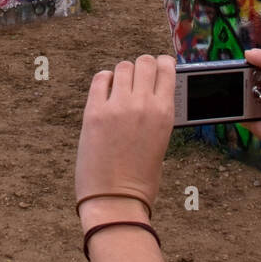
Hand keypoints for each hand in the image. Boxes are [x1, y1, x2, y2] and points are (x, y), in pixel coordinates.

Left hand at [75, 56, 175, 225]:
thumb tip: (150, 92)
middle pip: (144, 61)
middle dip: (142, 67)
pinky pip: (100, 79)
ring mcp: (117, 106)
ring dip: (122, 74)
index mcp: (165, 113)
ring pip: (122, 67)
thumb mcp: (160, 140)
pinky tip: (105, 92)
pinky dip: (104, 81)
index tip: (158, 67)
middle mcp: (143, 104)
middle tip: (137, 79)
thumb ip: (156, 113)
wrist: (116, 200)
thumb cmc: (140, 178)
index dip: (161, 64)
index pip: (166, 68)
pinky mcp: (94, 112)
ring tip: (120, 89)